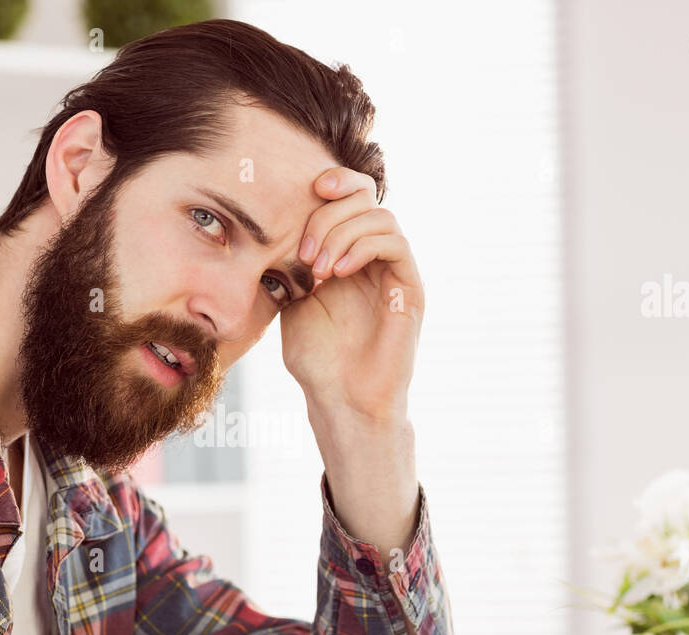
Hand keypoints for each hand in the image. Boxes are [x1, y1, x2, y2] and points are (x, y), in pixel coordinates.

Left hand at [280, 166, 425, 425]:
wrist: (341, 398)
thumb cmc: (317, 357)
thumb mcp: (292, 298)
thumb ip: (294, 259)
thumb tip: (278, 222)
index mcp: (348, 252)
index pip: (350, 196)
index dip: (333, 182)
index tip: (305, 191)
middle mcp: (375, 256)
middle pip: (366, 197)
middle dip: (329, 213)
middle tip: (304, 253)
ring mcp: (395, 271)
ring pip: (380, 217)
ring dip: (341, 234)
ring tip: (318, 270)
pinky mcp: (410, 288)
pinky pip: (395, 244)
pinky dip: (363, 247)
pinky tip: (338, 273)